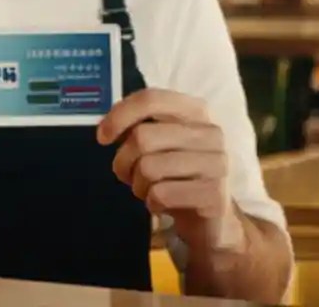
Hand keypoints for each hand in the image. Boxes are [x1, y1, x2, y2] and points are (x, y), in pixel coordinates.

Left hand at [96, 89, 244, 254]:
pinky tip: (162, 205)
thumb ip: (136, 127)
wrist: (208, 220)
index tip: (102, 137)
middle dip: (123, 161)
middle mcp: (210, 132)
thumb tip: (105, 127)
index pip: (151, 99)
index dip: (120, 115)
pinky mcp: (214, 195)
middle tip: (127, 175)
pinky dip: (152, 203)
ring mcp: (216, 164)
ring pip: (149, 167)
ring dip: (138, 185)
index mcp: (195, 111)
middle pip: (142, 137)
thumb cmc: (175, 175)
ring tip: (148, 190)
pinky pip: (160, 194)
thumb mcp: (158, 144)